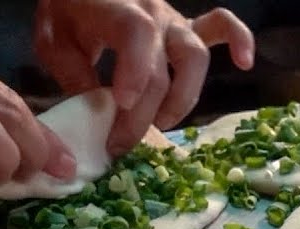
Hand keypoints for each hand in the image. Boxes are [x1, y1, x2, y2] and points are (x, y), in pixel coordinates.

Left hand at [34, 0, 254, 154]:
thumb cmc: (68, 15)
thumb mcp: (54, 42)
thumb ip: (74, 74)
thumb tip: (100, 113)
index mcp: (118, 10)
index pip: (137, 36)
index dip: (136, 73)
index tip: (122, 106)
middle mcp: (153, 14)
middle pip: (165, 67)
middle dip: (146, 113)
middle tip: (122, 144)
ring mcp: (175, 21)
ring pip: (196, 58)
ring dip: (183, 98)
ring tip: (162, 124)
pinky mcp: (188, 28)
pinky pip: (221, 27)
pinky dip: (239, 41)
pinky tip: (245, 64)